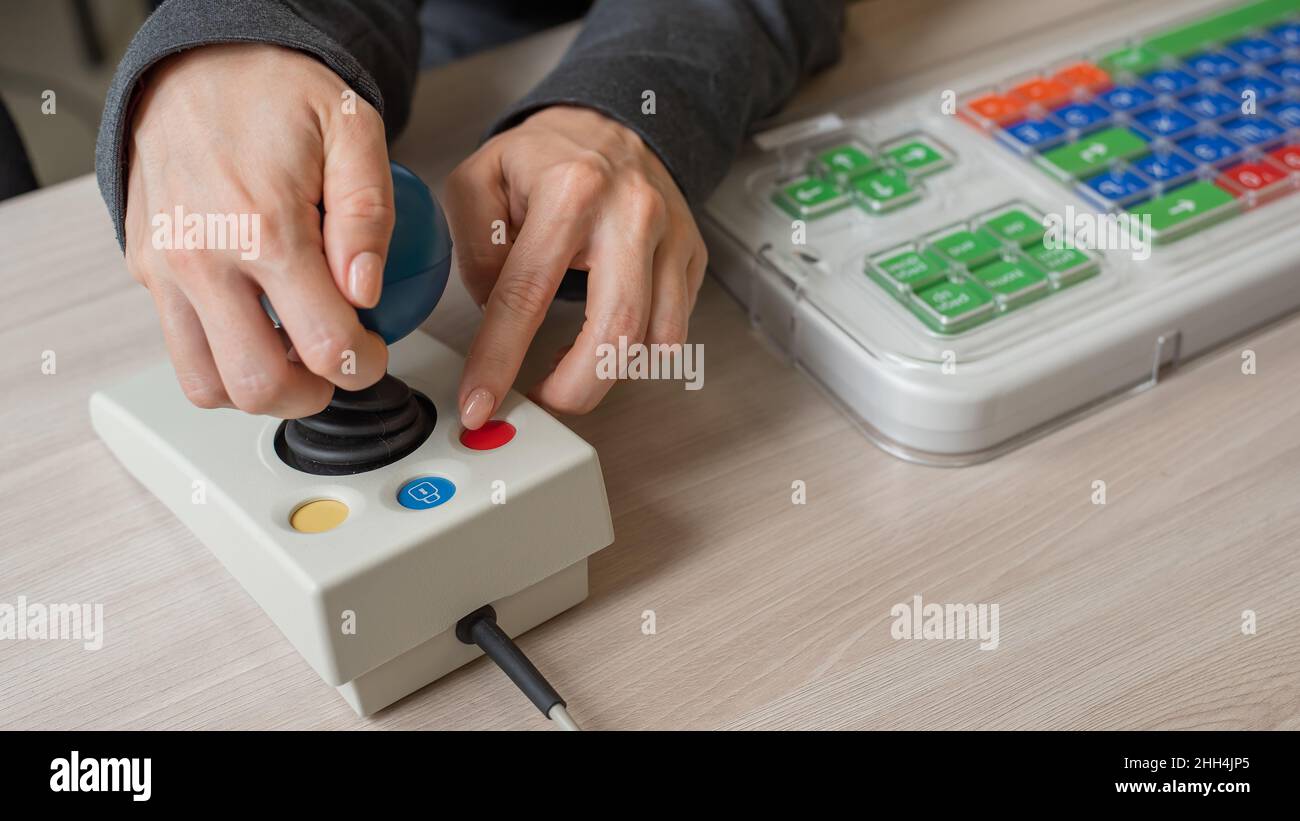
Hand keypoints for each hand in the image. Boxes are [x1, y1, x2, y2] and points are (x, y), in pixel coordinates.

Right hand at [123, 44, 391, 417]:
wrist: (195, 64)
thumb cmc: (276, 94)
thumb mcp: (353, 128)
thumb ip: (368, 212)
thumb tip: (367, 290)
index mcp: (264, 227)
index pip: (324, 345)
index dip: (364, 366)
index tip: (374, 353)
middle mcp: (204, 256)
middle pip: (258, 385)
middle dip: (311, 397)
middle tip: (334, 372)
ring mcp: (166, 268)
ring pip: (206, 384)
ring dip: (258, 390)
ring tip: (294, 359)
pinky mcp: (145, 269)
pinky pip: (179, 347)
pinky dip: (221, 359)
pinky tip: (257, 329)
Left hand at [443, 105, 706, 426]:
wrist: (611, 120)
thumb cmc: (544, 156)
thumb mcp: (479, 180)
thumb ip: (474, 250)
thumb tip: (496, 314)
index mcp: (571, 191)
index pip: (528, 295)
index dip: (499, 360)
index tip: (480, 402)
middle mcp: (631, 214)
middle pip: (616, 332)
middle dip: (577, 388)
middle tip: (545, 400)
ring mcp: (671, 236)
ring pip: (655, 340)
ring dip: (610, 371)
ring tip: (574, 365)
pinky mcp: (693, 255)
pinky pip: (675, 328)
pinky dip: (641, 350)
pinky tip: (608, 338)